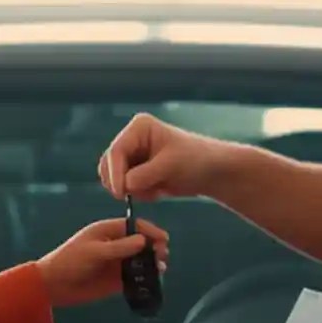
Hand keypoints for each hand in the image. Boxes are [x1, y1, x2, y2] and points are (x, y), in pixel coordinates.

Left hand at [35, 218, 169, 307]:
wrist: (53, 285)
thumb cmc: (70, 261)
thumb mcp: (94, 251)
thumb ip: (119, 247)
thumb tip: (143, 240)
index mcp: (108, 231)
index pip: (134, 226)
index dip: (150, 231)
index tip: (164, 239)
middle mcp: (115, 245)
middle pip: (141, 243)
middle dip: (154, 247)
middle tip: (162, 255)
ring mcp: (116, 262)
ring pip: (140, 260)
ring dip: (151, 263)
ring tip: (160, 268)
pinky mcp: (115, 280)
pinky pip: (134, 277)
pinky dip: (144, 278)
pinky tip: (152, 281)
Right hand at [98, 113, 232, 201]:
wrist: (212, 171)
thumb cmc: (195, 161)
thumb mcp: (170, 166)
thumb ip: (144, 175)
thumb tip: (124, 185)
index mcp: (139, 127)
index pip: (116, 151)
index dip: (115, 173)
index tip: (121, 193)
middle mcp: (132, 138)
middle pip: (109, 165)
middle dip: (121, 182)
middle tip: (139, 195)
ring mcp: (133, 155)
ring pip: (114, 178)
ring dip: (131, 189)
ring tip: (156, 190)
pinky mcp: (137, 170)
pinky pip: (125, 187)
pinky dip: (138, 193)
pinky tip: (158, 191)